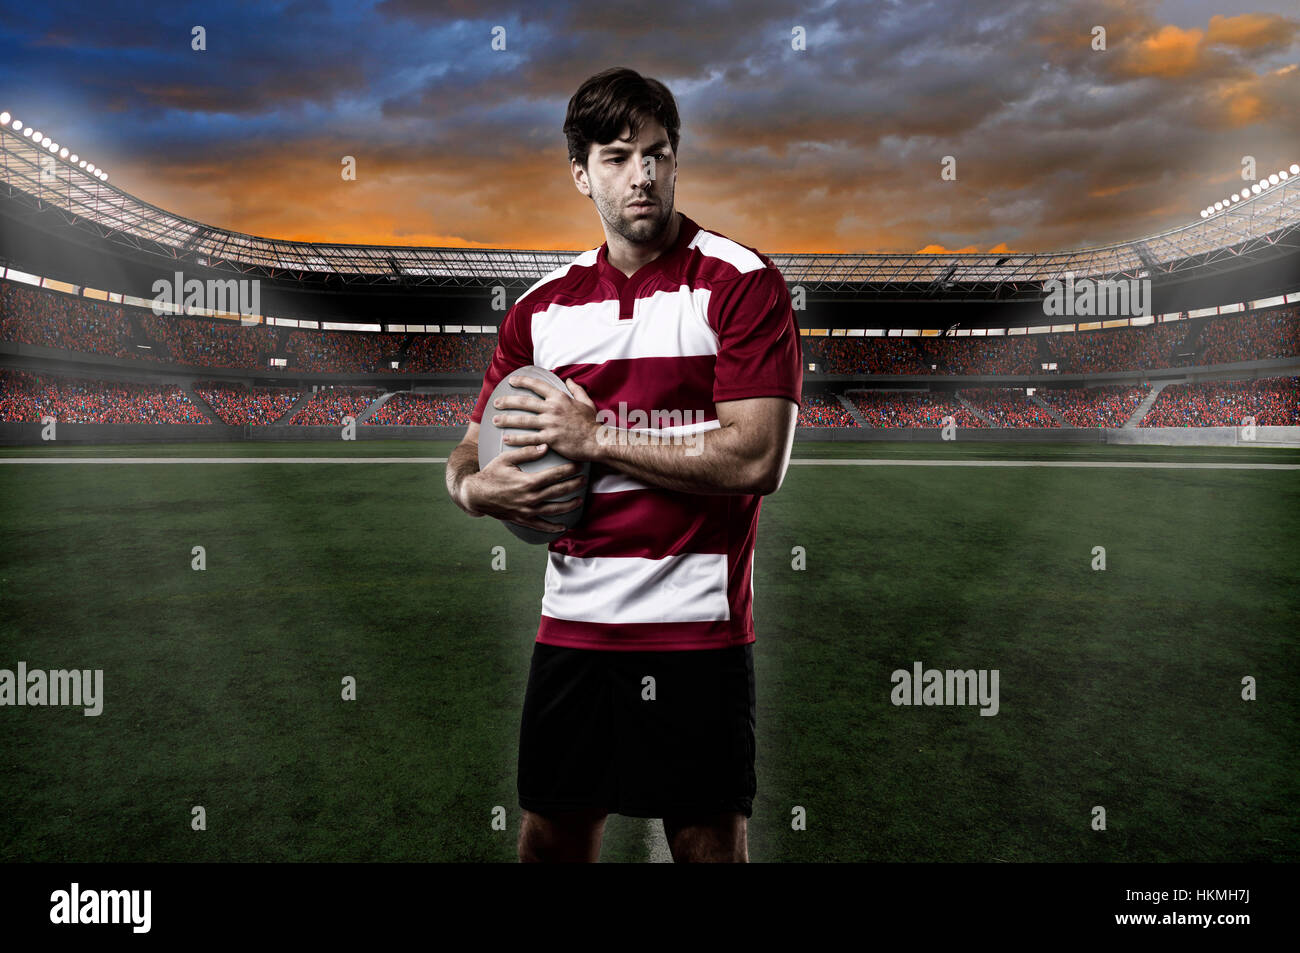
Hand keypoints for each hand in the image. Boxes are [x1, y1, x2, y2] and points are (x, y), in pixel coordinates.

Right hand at [463, 442, 586, 533]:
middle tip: (585, 479)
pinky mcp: (523, 519)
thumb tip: (545, 446)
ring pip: (554, 510)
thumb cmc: (491, 474)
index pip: (554, 475)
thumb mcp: (506, 459)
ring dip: (569, 505)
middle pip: (558, 491)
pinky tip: (563, 526)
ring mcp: (527, 511)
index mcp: (528, 482)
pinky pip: (541, 525)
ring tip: (580, 500)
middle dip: (574, 485)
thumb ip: (527, 452)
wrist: (476, 495)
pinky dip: (553, 527)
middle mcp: (530, 498)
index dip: (569, 470)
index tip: (578, 465)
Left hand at [490, 375, 600, 462]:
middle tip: (496, 402)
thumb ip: (576, 390)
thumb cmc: (592, 423)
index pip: (537, 385)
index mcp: (560, 398)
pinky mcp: (550, 439)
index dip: (522, 381)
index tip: (511, 381)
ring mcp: (550, 424)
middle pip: (524, 402)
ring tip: (495, 420)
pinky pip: (529, 438)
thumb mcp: (586, 402)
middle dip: (507, 401)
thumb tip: (569, 380)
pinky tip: (506, 439)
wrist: (597, 441)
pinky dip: (516, 439)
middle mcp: (552, 409)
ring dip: (507, 420)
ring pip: (523, 420)